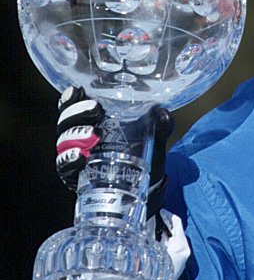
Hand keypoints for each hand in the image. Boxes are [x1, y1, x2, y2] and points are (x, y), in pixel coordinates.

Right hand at [55, 87, 173, 234]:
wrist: (146, 190)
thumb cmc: (144, 157)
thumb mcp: (154, 139)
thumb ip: (160, 126)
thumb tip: (163, 113)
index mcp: (93, 123)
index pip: (73, 106)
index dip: (70, 98)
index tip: (78, 90)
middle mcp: (79, 138)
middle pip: (66, 122)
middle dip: (76, 113)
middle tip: (95, 109)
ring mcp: (76, 158)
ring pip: (64, 142)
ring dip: (74, 135)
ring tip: (91, 133)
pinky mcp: (77, 178)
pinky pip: (65, 168)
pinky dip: (70, 160)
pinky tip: (80, 156)